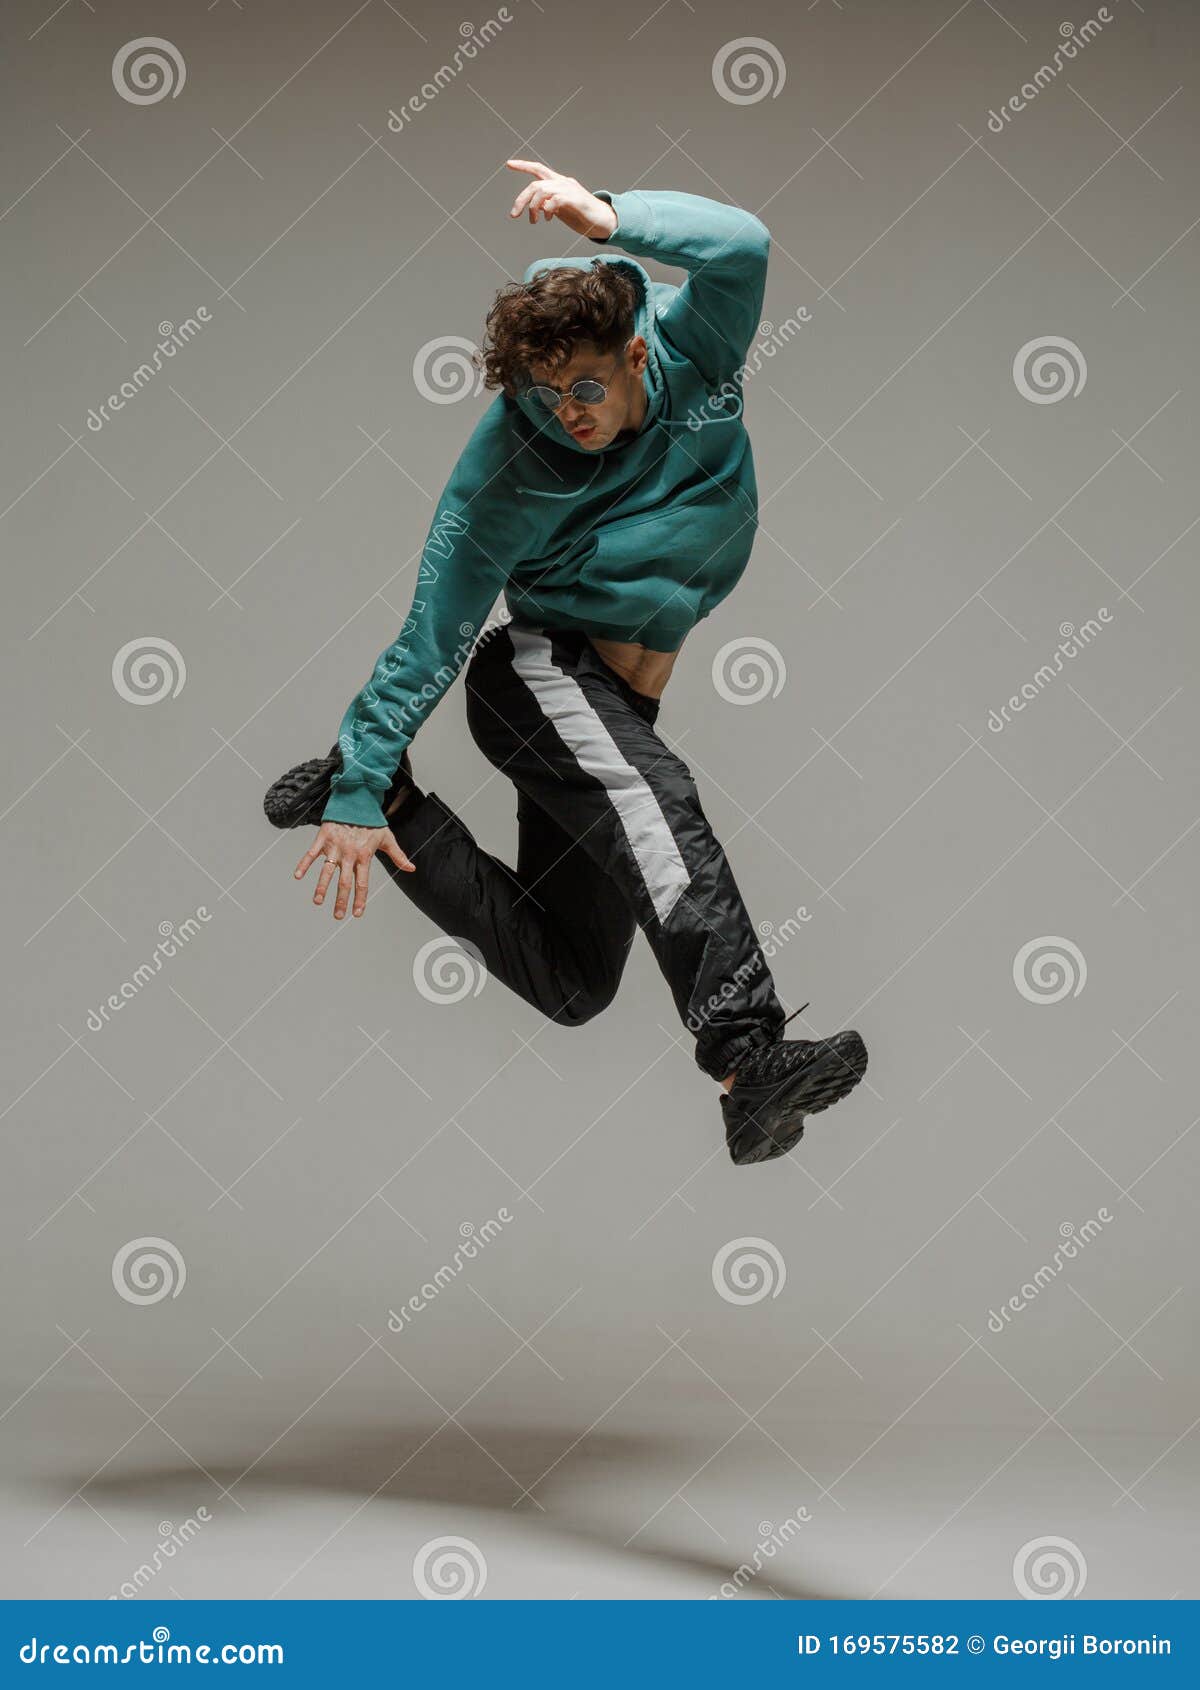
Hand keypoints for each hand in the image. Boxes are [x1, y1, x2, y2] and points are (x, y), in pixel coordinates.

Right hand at [294, 820, 413, 919]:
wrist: (356, 799)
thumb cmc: (371, 821)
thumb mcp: (387, 838)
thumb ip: (398, 855)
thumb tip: (412, 868)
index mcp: (364, 855)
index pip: (362, 882)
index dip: (360, 899)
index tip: (357, 913)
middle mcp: (349, 853)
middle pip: (344, 881)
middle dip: (341, 900)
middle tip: (338, 915)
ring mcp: (335, 846)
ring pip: (327, 870)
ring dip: (322, 887)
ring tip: (318, 901)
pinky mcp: (323, 837)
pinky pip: (311, 853)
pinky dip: (304, 864)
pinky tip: (298, 876)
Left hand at [505, 159, 617, 239]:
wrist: (604, 221)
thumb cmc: (583, 216)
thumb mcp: (562, 210)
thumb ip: (550, 205)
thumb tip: (538, 207)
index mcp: (559, 183)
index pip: (538, 169)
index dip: (523, 165)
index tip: (509, 163)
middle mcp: (563, 182)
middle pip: (535, 185)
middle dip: (521, 199)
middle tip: (514, 214)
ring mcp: (569, 190)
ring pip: (542, 191)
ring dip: (533, 207)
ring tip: (534, 220)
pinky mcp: (575, 199)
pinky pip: (554, 200)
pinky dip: (547, 209)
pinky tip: (548, 217)